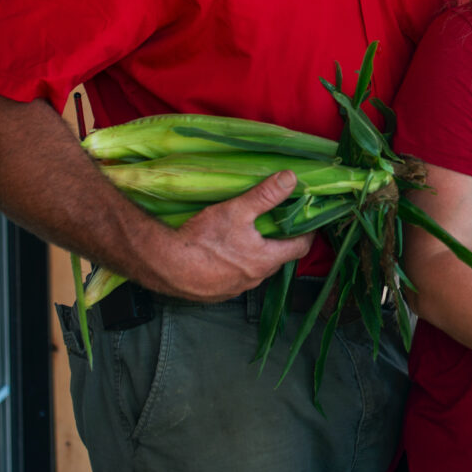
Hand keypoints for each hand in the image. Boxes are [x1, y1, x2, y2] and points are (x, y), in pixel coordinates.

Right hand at [143, 171, 315, 302]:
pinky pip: (232, 279)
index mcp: (265, 260)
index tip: (307, 222)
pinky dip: (233, 266)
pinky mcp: (215, 293)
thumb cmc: (203, 239)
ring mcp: (234, 289)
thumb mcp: (237, 210)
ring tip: (246, 237)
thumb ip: (265, 195)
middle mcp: (254, 279)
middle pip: (276, 259)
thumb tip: (291, 179)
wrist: (164, 265)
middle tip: (276, 224)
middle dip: (278, 242)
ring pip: (253, 270)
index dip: (306, 234)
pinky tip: (221, 254)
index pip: (299, 248)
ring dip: (254, 255)